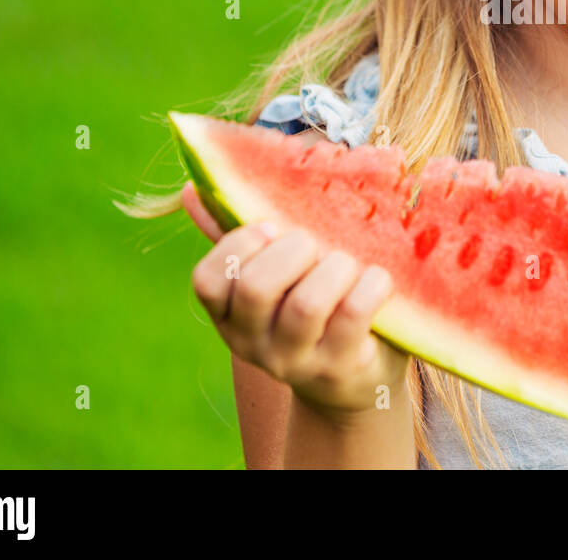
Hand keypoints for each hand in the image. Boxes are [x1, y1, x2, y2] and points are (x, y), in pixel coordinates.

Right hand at [182, 181, 409, 415]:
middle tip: (315, 246)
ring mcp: (294, 362)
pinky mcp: (338, 368)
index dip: (238, 245)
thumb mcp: (275, 278)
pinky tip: (377, 278)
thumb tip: (191, 191)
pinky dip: (371, 284)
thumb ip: (238, 238)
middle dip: (293, 251)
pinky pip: (354, 314)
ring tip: (348, 264)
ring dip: (335, 268)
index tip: (271, 227)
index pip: (208, 280)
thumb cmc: (314, 307)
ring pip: (306, 304)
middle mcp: (253, 344)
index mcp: (229, 316)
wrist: (356, 377)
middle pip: (256, 288)